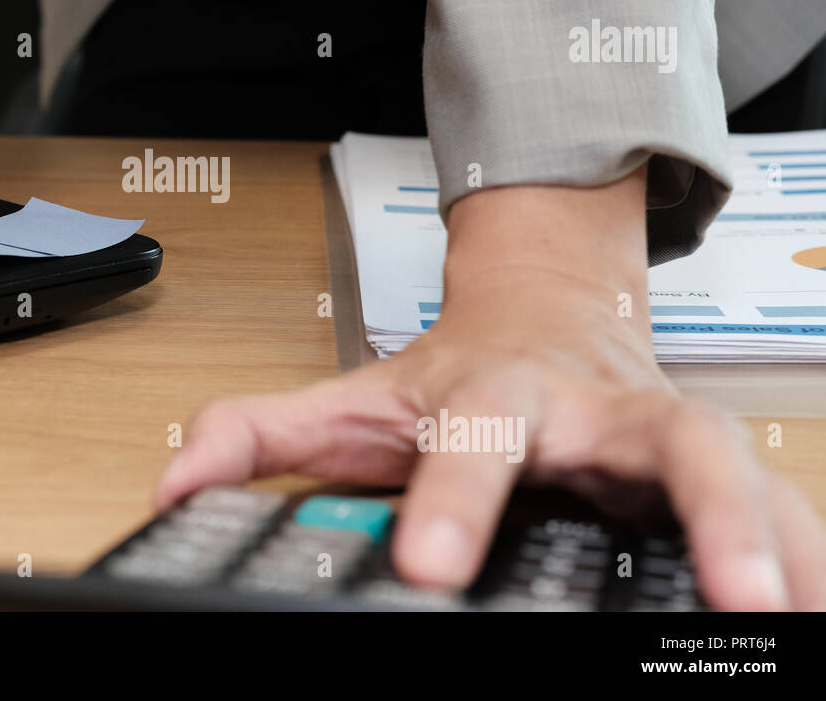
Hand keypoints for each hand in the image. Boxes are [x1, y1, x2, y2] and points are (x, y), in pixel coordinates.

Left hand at [157, 168, 825, 610]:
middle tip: (733, 604)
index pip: (480, 436)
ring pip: (742, 470)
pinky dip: (802, 555)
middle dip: (706, 514)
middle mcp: (594, 406)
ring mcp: (659, 430)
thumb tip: (173, 482)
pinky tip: (809, 612)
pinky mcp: (704, 464)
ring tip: (796, 623)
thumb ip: (259, 435)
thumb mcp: (353, 398)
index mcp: (498, 391)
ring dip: (784, 544)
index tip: (433, 564)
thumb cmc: (453, 371)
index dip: (457, 495)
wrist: (540, 311)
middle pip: (665, 441)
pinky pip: (775, 503)